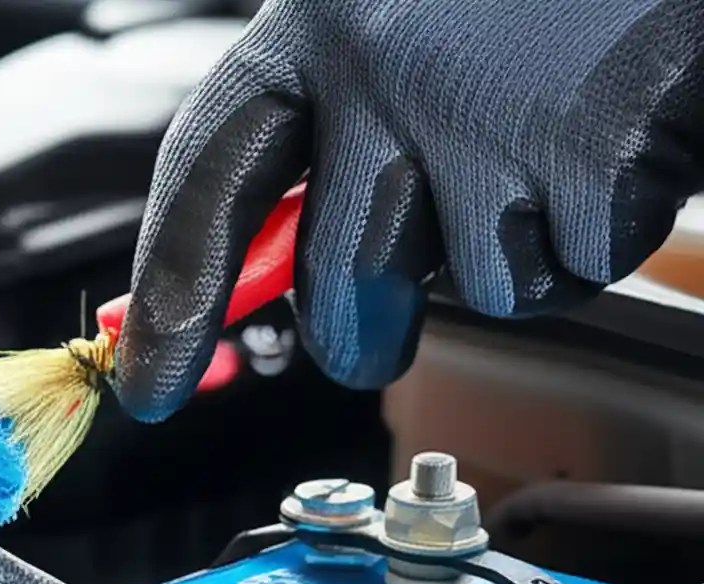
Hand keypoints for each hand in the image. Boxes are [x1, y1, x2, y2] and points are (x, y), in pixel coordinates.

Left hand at [113, 0, 703, 418]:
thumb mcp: (375, 36)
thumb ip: (309, 146)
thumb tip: (248, 276)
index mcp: (308, 31)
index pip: (201, 194)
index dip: (171, 307)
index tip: (150, 384)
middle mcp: (382, 68)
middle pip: (338, 285)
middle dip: (359, 336)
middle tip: (380, 329)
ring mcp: (488, 113)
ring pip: (474, 292)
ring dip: (509, 257)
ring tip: (538, 152)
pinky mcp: (592, 152)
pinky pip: (571, 270)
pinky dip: (591, 239)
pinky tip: (598, 149)